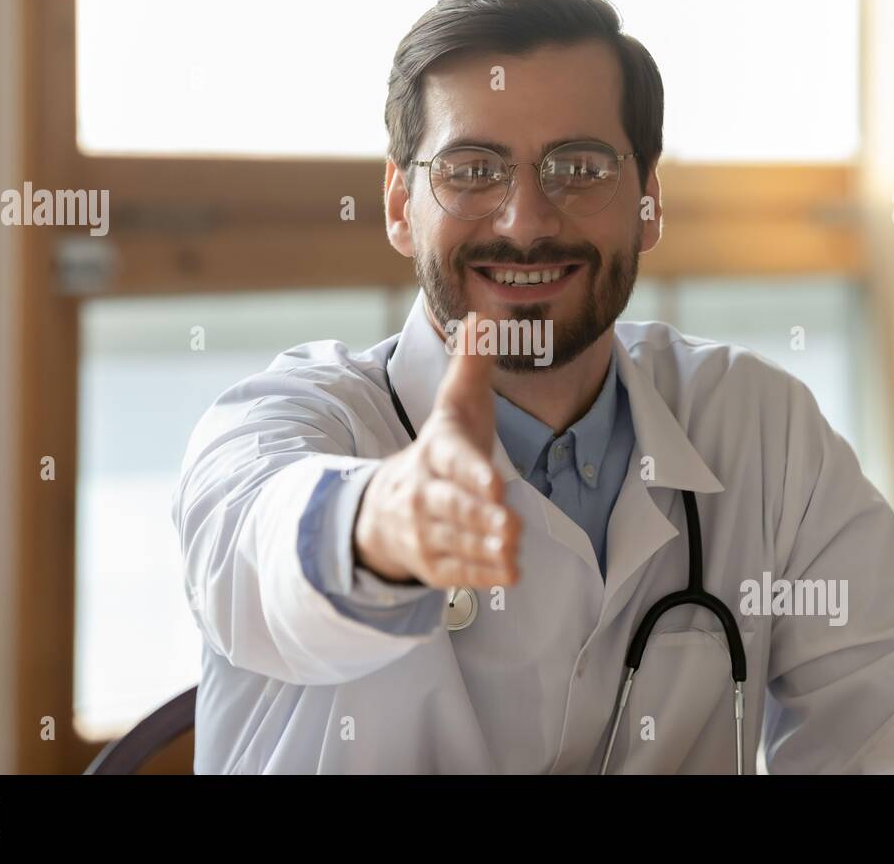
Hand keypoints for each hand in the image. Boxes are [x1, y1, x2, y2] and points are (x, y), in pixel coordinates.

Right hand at [354, 314, 521, 587]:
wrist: (380, 510)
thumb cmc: (439, 452)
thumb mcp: (454, 408)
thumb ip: (471, 365)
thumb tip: (482, 318)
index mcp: (436, 453)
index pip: (454, 461)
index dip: (473, 472)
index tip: (495, 483)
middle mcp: (426, 493)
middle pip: (452, 506)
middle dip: (479, 516)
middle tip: (509, 525)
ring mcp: (426, 532)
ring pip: (457, 541)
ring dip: (485, 548)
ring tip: (512, 550)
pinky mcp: (433, 564)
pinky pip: (458, 571)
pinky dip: (481, 574)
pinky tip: (507, 573)